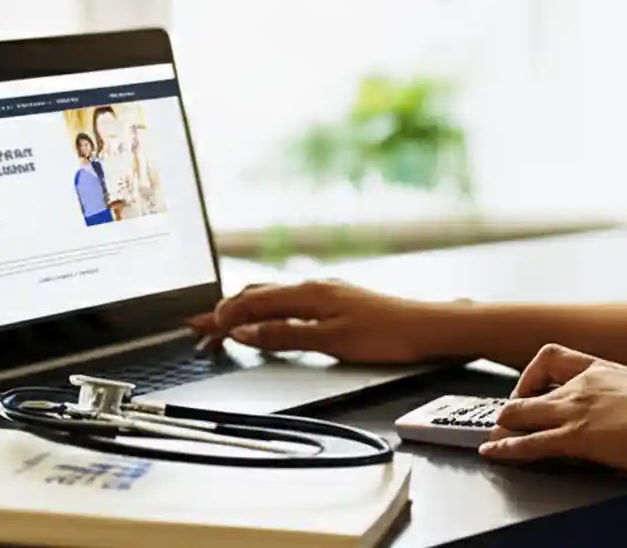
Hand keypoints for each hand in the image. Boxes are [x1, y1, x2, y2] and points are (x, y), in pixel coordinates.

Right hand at [187, 281, 453, 363]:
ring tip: (225, 325)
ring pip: (272, 295)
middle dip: (225, 311)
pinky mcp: (337, 301)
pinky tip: (268, 319)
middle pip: (257, 294)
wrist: (429, 327)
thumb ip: (286, 335)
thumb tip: (246, 331)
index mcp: (308, 294)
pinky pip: (289, 300)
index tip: (197, 328)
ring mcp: (325, 292)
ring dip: (245, 309)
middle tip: (202, 330)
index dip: (221, 317)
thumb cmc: (387, 335)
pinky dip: (266, 309)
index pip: (251, 303)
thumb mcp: (332, 341)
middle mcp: (313, 286)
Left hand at [479, 344, 626, 479]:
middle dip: (515, 404)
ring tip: (491, 437)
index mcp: (608, 368)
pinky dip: (506, 448)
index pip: (555, 356)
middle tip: (508, 420)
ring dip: (503, 425)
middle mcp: (587, 383)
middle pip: (531, 386)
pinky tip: (494, 453)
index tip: (531, 388)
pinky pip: (528, 442)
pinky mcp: (577, 438)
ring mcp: (579, 409)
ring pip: (521, 412)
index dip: (534, 373)